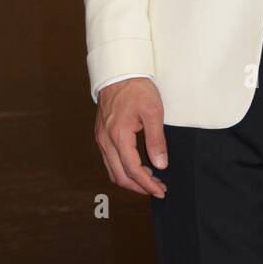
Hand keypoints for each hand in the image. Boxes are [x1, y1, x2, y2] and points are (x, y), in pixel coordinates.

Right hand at [95, 77, 167, 197]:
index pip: (133, 170)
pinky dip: (122, 169)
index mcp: (119, 136)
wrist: (119, 73)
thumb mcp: (153, 112)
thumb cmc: (137, 89)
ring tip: (149, 180)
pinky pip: (109, 160)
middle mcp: (106, 140)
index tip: (160, 191)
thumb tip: (161, 164)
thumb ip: (156, 140)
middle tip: (157, 189)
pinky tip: (137, 166)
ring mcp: (101, 138)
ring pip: (112, 170)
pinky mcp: (101, 135)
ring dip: (130, 179)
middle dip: (139, 187)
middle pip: (120, 176)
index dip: (147, 184)